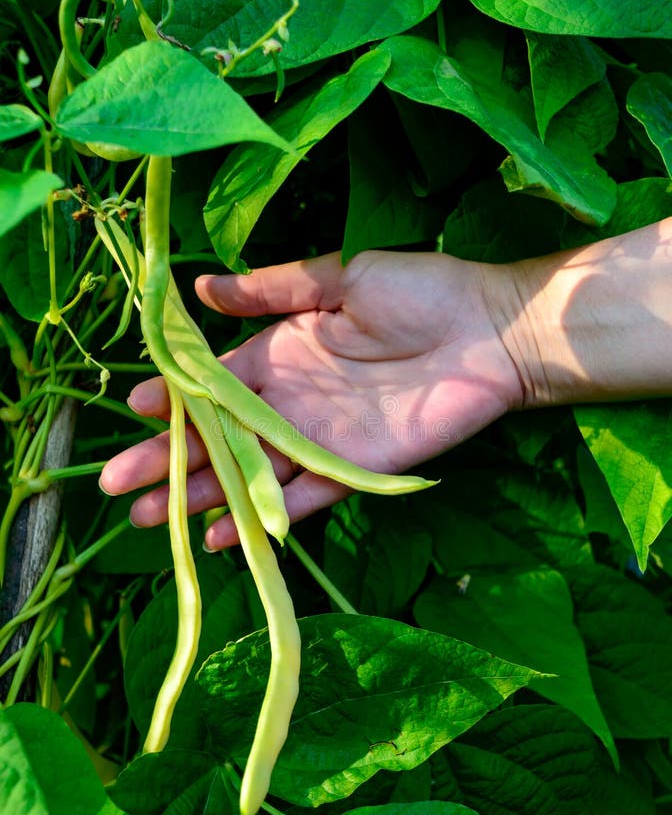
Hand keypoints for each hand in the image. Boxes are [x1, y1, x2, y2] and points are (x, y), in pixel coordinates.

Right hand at [99, 249, 521, 548]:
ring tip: (151, 519)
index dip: (175, 397)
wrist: (489, 330)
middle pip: (218, 437)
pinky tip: (221, 538)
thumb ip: (271, 289)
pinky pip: (301, 499)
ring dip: (201, 498)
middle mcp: (291, 401)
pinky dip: (263, 519)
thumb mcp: (339, 276)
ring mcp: (320, 440)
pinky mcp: (355, 471)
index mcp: (281, 352)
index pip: (214, 382)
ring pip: (248, 475)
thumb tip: (200, 289)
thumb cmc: (420, 291)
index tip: (138, 407)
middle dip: (167, 459)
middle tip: (116, 484)